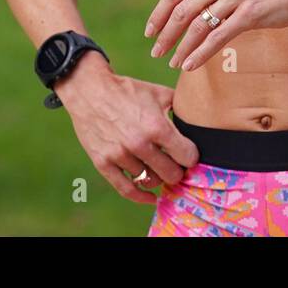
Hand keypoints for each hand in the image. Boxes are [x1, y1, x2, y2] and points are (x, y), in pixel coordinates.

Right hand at [56, 53, 199, 203]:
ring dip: (157, 177)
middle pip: (171, 174)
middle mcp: (139, 143)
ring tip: (160, 169)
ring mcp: (120, 154)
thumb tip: (197, 120)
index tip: (189, 155)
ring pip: (150, 181)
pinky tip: (150, 197)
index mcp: (157, 126)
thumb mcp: (158, 93)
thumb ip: (179, 108)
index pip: (187, 156)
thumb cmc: (128, 90)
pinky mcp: (103, 162)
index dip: (191, 157)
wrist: (90, 90)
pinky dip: (141, 196)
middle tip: (177, 166)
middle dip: (177, 171)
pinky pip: (126, 189)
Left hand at [144, 0, 287, 71]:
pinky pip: (218, 36)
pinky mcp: (250, 12)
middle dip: (165, 34)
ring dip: (181, 47)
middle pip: (182, 9)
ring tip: (172, 62)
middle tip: (155, 52)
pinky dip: (200, 53)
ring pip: (198, 25)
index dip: (158, 14)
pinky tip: (190, 64)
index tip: (149, 32)